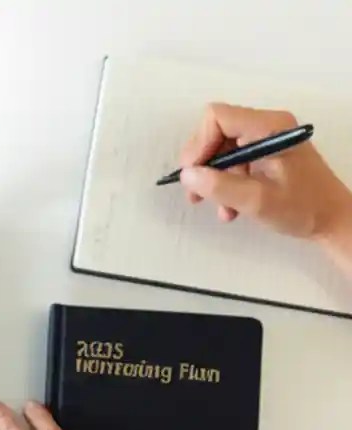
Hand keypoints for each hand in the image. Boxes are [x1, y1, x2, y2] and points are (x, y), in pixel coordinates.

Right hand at [178, 103, 351, 272]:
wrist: (333, 220)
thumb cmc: (302, 208)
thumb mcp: (256, 200)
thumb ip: (218, 186)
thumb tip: (187, 175)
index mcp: (269, 127)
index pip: (218, 117)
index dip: (199, 143)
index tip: (193, 172)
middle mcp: (268, 126)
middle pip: (217, 132)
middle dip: (204, 164)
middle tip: (195, 192)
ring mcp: (268, 139)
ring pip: (224, 149)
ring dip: (215, 179)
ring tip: (218, 207)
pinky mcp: (268, 154)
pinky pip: (236, 161)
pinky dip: (228, 182)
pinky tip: (230, 207)